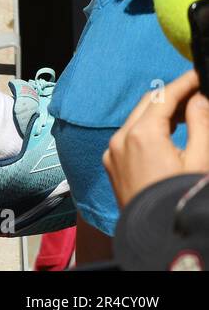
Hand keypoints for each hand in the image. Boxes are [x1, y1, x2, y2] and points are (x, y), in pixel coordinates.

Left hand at [104, 70, 208, 208]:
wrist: (157, 234)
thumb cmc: (181, 197)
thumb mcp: (200, 160)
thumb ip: (200, 124)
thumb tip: (198, 99)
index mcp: (142, 134)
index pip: (164, 97)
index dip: (183, 84)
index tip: (198, 75)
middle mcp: (120, 138)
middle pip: (146, 105)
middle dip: (170, 96)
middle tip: (195, 93)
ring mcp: (112, 152)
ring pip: (135, 120)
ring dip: (157, 112)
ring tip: (184, 112)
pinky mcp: (111, 165)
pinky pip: (127, 137)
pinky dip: (145, 129)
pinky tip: (164, 133)